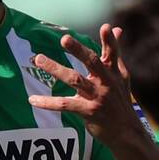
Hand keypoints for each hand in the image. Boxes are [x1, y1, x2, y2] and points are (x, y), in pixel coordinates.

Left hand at [27, 24, 139, 143]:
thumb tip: (118, 29)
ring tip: (39, 59)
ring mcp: (97, 97)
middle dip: (78, 50)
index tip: (105, 27)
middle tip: (64, 39)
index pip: (112, 53)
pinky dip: (48, 102)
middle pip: (92, 62)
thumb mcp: (121, 76)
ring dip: (56, 69)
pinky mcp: (88, 112)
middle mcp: (106, 83)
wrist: (125, 132)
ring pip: (75, 80)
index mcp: (113, 72)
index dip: (110, 41)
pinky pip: (65, 105)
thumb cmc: (120, 101)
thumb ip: (115, 53)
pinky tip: (33, 99)